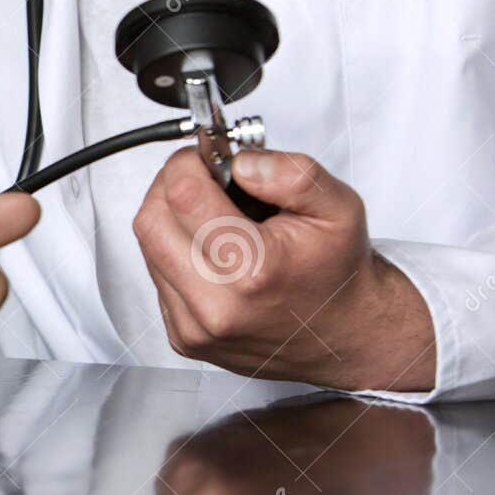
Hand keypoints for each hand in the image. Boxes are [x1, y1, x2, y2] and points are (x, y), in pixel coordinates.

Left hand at [131, 148, 436, 392]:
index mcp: (252, 270)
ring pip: (149, 248)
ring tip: (214, 218)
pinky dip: (175, 254)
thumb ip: (291, 173)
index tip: (206, 157)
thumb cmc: (337, 273)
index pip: (181, 194)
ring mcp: (194, 327)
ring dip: (172, 221)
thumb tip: (239, 162)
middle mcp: (215, 305)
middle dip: (171, 188)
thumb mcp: (339, 207)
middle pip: (151, 220)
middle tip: (205, 181)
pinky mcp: (183, 337)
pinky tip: (212, 254)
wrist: (345, 336)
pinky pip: (157, 277)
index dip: (189, 163)